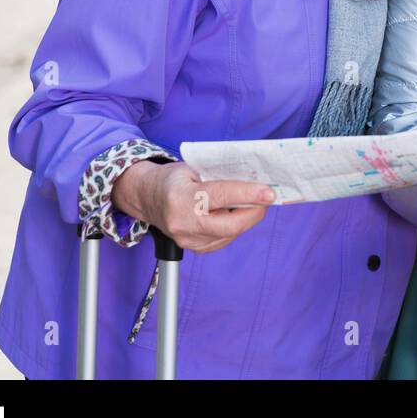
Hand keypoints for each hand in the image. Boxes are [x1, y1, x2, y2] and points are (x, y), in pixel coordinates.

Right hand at [112, 160, 274, 253]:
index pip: (221, 196)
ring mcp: (188, 240)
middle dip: (254, 211)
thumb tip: (253, 180)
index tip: (270, 192)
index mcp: (181, 198)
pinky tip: (234, 213)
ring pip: (231, 234)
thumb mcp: (192, 168)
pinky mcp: (195, 248)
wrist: (146, 198)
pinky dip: (235, 226)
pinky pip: (225, 239)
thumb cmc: (171, 179)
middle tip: (266, 198)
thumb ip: (219, 175)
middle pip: (231, 225)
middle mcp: (183, 223)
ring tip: (251, 202)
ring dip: (246, 218)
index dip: (248, 194)